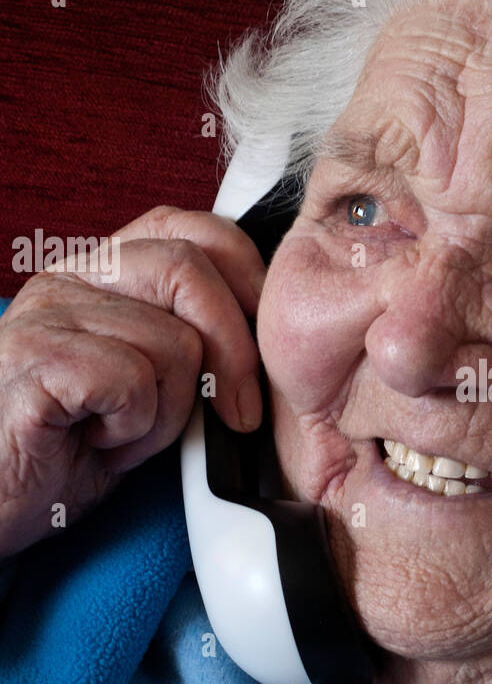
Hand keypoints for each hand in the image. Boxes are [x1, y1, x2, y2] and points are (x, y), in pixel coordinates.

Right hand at [0, 206, 265, 558]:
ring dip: (169, 412)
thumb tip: (265, 339)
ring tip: (123, 436)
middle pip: (191, 271)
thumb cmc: (65, 453)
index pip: (192, 230)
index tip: (265, 340)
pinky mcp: (34, 359)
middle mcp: (69, 280)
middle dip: (234, 350)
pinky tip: (97, 443)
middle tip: (235, 413)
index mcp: (101, 274)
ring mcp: (46, 315)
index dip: (245, 278)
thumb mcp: (144, 389)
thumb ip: (190, 345)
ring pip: (172, 341)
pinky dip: (133, 429)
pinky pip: (132, 381)